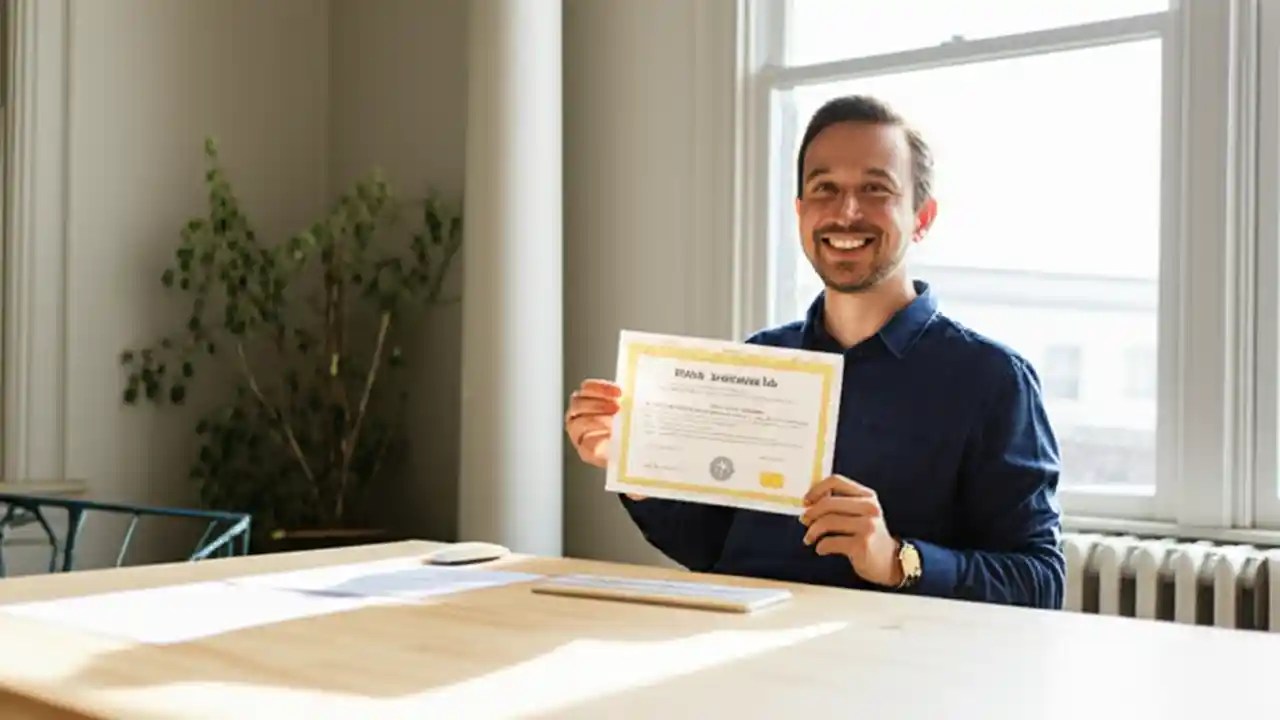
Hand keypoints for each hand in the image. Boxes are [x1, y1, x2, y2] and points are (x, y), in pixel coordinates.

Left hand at [565, 379, 646, 500]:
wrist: (627, 437)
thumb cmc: (630, 451)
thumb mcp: (635, 468)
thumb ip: (637, 478)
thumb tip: (644, 485)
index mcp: (589, 451)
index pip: (586, 447)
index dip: (597, 442)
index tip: (612, 437)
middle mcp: (580, 432)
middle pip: (577, 421)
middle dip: (596, 415)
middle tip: (618, 412)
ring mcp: (581, 412)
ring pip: (578, 402)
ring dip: (597, 399)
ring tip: (618, 399)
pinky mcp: (588, 396)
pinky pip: (586, 389)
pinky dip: (599, 387)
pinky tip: (617, 390)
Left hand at [800, 474, 902, 586]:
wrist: (889, 562)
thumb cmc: (868, 536)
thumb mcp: (861, 513)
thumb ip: (840, 503)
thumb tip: (810, 501)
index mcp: (867, 496)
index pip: (836, 481)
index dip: (816, 489)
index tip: (806, 501)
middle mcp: (870, 508)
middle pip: (828, 502)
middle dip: (811, 513)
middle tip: (804, 521)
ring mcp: (867, 526)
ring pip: (827, 522)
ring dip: (812, 531)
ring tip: (809, 538)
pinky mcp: (862, 545)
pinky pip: (830, 542)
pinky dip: (821, 546)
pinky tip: (821, 549)